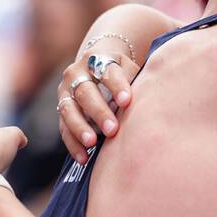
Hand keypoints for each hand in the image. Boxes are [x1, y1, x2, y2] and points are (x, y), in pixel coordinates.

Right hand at [58, 41, 139, 162]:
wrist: (96, 63)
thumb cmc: (122, 71)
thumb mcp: (130, 68)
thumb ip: (137, 80)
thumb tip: (154, 97)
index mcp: (97, 59)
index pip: (108, 72)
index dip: (116, 86)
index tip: (126, 101)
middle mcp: (77, 73)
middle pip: (85, 92)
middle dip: (98, 111)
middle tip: (113, 129)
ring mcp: (65, 92)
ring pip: (69, 109)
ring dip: (80, 127)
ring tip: (92, 142)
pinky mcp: (61, 109)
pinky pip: (63, 128)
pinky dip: (72, 143)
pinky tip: (83, 157)